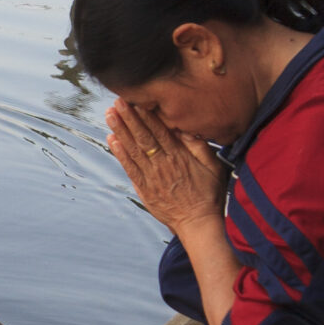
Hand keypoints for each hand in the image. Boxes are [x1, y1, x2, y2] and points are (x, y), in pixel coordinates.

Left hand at [105, 101, 226, 235]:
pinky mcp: (144, 189)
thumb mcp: (214, 166)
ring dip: (120, 131)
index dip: (146, 115)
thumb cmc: (208, 194)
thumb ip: (199, 146)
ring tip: (110, 115)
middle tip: (117, 102)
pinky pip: (130, 168)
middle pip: (143, 137)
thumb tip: (186, 127)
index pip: (160, 131)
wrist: (198, 223)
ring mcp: (152, 177)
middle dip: (129, 118)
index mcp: (180, 157)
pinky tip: (111, 140)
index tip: (136, 101)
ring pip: (133, 150)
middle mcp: (163, 165)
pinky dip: (120, 154)